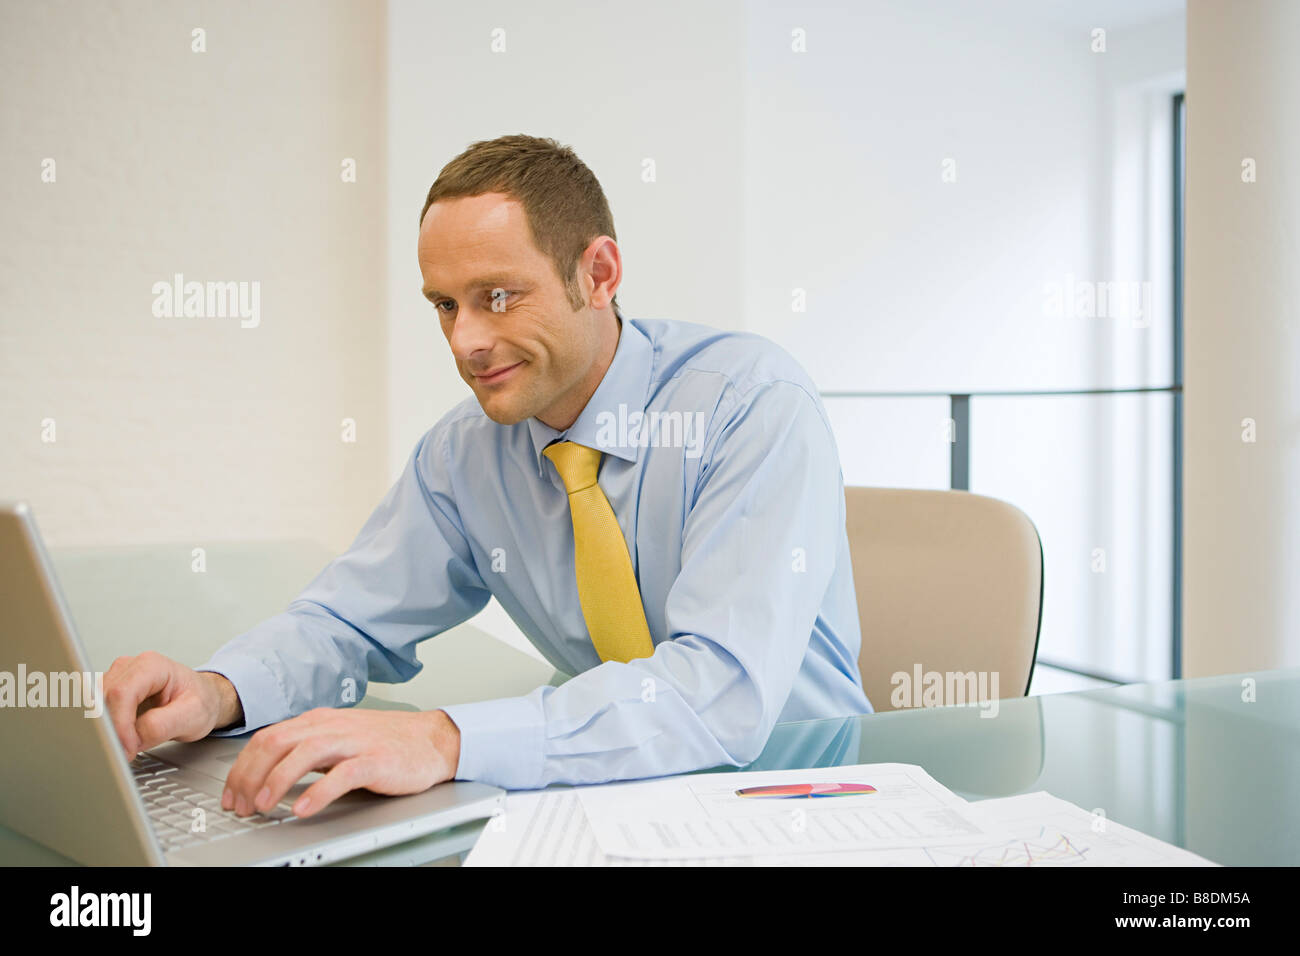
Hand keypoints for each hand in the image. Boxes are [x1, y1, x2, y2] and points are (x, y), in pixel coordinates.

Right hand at [103, 651, 242, 756]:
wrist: (203, 699)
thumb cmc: (201, 702)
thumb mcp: (193, 716)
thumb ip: (161, 726)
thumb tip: (132, 738)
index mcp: (152, 666)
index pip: (121, 693)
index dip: (119, 724)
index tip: (127, 749)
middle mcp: (130, 667)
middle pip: (102, 699)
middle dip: (110, 731)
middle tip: (125, 754)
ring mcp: (117, 679)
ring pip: (95, 707)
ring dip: (105, 731)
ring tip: (125, 747)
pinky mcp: (110, 693)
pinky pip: (97, 713)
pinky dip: (105, 730)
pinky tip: (120, 740)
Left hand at [220, 708, 461, 818]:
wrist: (432, 740)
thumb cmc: (386, 742)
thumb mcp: (339, 738)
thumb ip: (306, 749)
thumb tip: (266, 772)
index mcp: (319, 721)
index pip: (267, 738)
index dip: (242, 767)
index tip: (230, 793)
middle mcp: (332, 726)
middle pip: (278, 742)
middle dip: (250, 775)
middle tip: (239, 804)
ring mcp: (354, 741)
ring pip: (305, 753)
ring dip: (277, 780)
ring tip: (262, 806)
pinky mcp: (376, 760)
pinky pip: (342, 774)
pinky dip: (318, 792)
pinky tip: (303, 808)